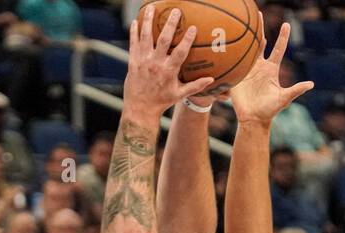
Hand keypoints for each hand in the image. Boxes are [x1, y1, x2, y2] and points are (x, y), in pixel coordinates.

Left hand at [123, 7, 212, 121]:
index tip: (192, 27)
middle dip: (170, 23)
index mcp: (169, 71)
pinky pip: (133, 44)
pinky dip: (134, 32)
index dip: (187, 39)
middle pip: (164, 39)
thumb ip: (195, 86)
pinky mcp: (132, 62)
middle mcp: (155, 64)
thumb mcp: (180, 95)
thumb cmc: (161, 102)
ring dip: (148, 21)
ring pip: (146, 37)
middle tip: (175, 11)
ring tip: (151, 7)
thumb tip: (212, 80)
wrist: (140, 110)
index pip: (180, 52)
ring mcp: (143, 61)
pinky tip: (135, 21)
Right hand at [230, 20, 312, 127]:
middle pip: (260, 43)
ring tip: (243, 21)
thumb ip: (296, 90)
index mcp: (271, 69)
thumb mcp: (284, 99)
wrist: (253, 119)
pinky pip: (234, 62)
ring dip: (245, 36)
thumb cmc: (270, 110)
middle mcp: (260, 66)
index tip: (286, 24)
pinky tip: (227, 40)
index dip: (283, 36)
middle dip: (259, 28)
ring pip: (247, 49)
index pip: (278, 48)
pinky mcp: (237, 76)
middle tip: (258, 14)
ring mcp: (248, 70)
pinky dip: (232, 52)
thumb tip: (311, 84)